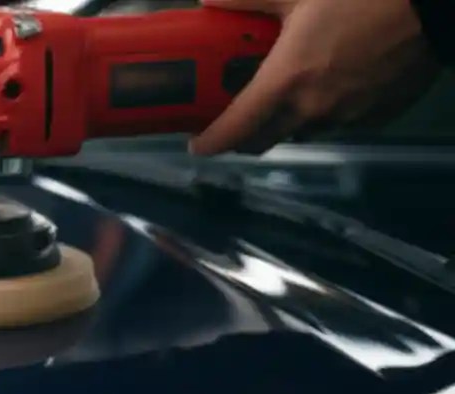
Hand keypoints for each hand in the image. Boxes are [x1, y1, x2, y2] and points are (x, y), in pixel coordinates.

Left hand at [191, 0, 440, 154]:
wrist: (433, 5)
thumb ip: (247, 0)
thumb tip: (211, 2)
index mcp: (285, 82)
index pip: (235, 129)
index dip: (210, 142)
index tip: (197, 145)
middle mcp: (312, 109)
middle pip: (264, 141)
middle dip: (243, 137)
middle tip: (235, 121)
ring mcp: (347, 117)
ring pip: (302, 132)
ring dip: (286, 122)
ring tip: (286, 95)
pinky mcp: (377, 117)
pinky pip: (340, 124)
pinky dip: (326, 112)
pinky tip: (330, 85)